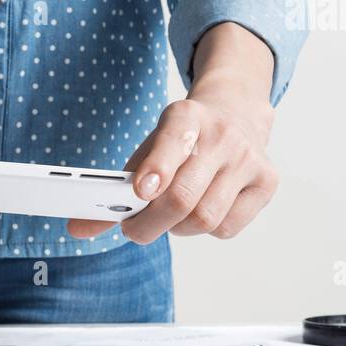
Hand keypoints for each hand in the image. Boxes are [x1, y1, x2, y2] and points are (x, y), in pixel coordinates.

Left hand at [68, 23, 277, 242]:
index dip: (156, 169)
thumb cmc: (182, 141)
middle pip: (184, 197)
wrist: (237, 114)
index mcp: (186, 116)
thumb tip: (78, 229)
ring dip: (176, 229)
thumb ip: (113, 190)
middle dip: (150, 223)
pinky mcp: (267, 182)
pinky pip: (226, 228)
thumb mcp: (147, 150)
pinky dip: (204, 231)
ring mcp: (249, 158)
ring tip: (168, 218)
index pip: (172, 142)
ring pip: (205, 219)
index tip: (141, 193)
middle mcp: (222, 134)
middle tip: (133, 230)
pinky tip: (199, 213)